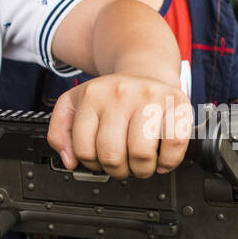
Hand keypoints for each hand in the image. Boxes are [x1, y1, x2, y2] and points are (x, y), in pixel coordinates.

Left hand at [46, 74, 190, 178]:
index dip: (92, 164)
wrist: (146, 68)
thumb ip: (60, 131)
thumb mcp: (75, 104)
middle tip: (123, 165)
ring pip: (141, 154)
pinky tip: (161, 158)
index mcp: (92, 95)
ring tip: (141, 164)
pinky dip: (168, 161)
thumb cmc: (113, 95)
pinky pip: (174, 144)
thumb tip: (69, 160)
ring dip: (141, 170)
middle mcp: (120, 94)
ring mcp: (150, 98)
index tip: (101, 161)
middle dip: (117, 170)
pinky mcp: (177, 104)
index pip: (84, 149)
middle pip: (113, 155)